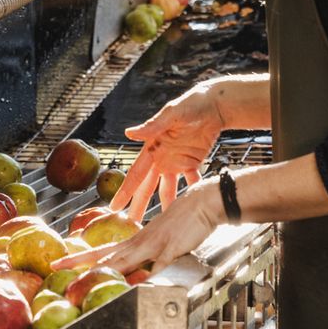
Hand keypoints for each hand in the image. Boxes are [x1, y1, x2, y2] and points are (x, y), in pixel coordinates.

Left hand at [56, 174, 227, 277]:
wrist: (202, 202)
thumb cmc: (184, 220)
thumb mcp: (160, 237)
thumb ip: (148, 254)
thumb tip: (138, 268)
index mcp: (135, 241)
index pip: (102, 251)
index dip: (79, 257)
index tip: (58, 262)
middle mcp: (139, 243)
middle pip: (106, 256)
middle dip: (80, 264)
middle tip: (58, 269)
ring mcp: (154, 246)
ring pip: (125, 260)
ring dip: (106, 270)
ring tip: (87, 279)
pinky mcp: (172, 249)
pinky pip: (158, 266)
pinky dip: (148, 276)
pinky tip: (140, 284)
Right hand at [113, 84, 229, 221]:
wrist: (213, 105)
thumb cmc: (190, 105)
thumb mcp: (171, 114)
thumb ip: (152, 126)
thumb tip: (129, 132)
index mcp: (152, 148)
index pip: (136, 174)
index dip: (125, 191)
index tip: (114, 207)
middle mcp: (161, 158)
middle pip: (148, 186)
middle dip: (140, 205)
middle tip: (133, 224)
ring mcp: (176, 161)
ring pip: (168, 188)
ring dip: (166, 204)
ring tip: (164, 222)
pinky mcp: (192, 162)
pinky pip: (190, 180)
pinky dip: (191, 191)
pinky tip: (191, 204)